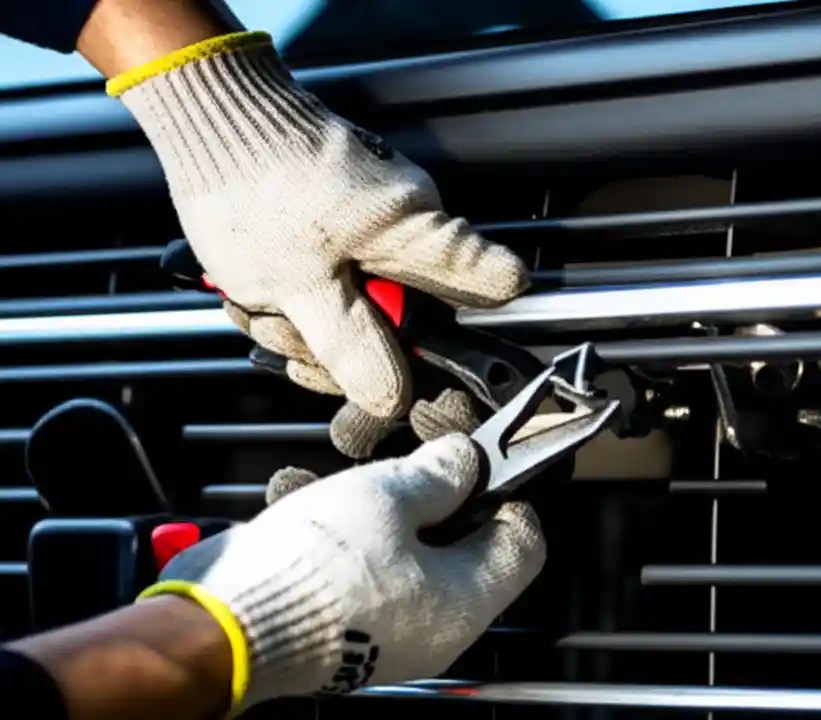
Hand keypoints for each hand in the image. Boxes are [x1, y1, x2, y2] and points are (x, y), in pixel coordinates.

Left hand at [112, 31, 526, 417]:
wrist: (209, 114)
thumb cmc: (252, 183)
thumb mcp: (297, 287)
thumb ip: (351, 346)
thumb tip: (391, 395)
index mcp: (419, 233)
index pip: (493, 286)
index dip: (462, 336)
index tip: (411, 368)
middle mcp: (410, 222)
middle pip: (407, 317)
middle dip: (345, 342)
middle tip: (295, 334)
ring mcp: (376, 219)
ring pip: (360, 302)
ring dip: (306, 320)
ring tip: (262, 300)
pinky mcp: (341, 216)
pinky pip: (333, 278)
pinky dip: (295, 293)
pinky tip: (260, 287)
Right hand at [154, 432, 544, 708]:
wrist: (226, 625)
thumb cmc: (314, 570)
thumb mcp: (387, 495)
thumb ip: (437, 474)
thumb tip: (465, 459)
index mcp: (466, 600)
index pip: (525, 544)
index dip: (510, 494)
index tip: (485, 464)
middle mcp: (436, 629)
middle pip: (464, 550)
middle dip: (438, 498)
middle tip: (415, 464)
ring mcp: (389, 635)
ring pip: (406, 558)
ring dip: (383, 513)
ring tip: (353, 484)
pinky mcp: (345, 632)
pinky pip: (363, 576)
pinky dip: (345, 539)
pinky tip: (315, 508)